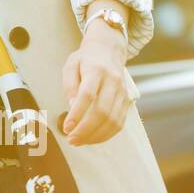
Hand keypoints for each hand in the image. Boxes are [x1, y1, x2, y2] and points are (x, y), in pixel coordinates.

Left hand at [60, 23, 133, 145]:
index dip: (77, 113)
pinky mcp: (126, 101)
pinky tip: (93, 138)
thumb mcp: (70, 65)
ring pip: (113, 120)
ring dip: (96, 135)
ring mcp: (122, 92)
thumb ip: (70, 85)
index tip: (67, 127)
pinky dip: (106, 134)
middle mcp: (113, 82)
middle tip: (71, 139)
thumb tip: (73, 106)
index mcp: (96, 70)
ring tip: (79, 141)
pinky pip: (120, 123)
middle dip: (86, 129)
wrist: (108, 51)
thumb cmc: (86, 59)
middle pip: (102, 111)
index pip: (88, 94)